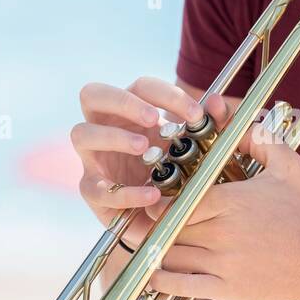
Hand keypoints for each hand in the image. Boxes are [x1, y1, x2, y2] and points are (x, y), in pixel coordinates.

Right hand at [71, 76, 238, 292]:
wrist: (161, 213)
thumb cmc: (174, 168)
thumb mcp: (194, 147)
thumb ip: (209, 124)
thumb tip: (217, 101)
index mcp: (131, 110)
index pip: (140, 87)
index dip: (166, 94)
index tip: (196, 114)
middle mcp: (105, 126)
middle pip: (93, 94)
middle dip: (124, 102)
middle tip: (153, 119)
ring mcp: (93, 157)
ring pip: (81, 133)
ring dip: (113, 136)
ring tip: (143, 148)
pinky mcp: (92, 189)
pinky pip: (96, 188)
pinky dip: (125, 192)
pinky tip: (151, 195)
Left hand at [149, 120, 299, 299]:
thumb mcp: (288, 166)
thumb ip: (261, 141)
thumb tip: (241, 125)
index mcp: (230, 201)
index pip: (179, 200)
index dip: (161, 203)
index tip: (153, 202)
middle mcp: (221, 232)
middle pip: (172, 227)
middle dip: (157, 225)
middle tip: (145, 222)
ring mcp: (223, 263)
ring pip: (173, 255)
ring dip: (159, 250)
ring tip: (150, 244)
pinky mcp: (226, 289)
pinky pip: (182, 286)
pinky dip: (162, 281)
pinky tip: (154, 276)